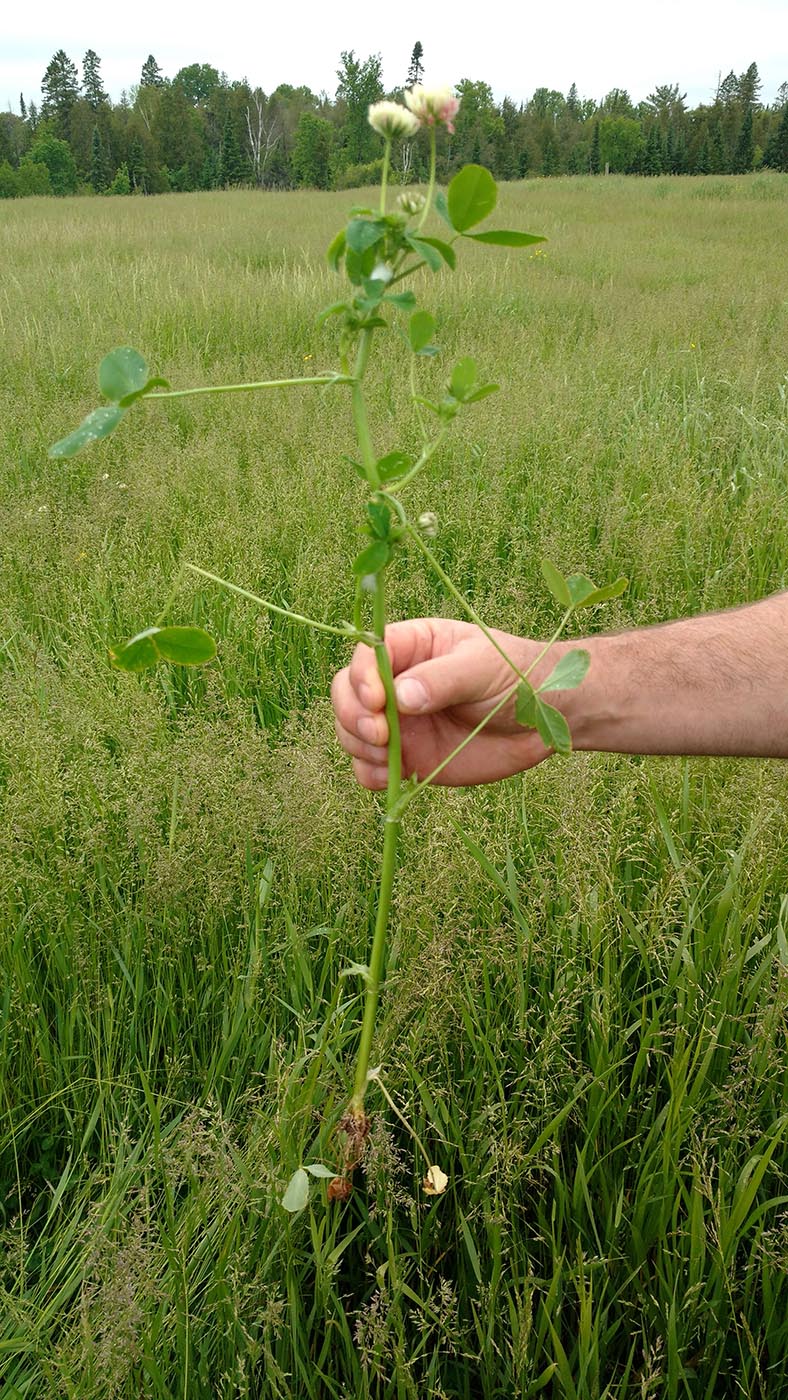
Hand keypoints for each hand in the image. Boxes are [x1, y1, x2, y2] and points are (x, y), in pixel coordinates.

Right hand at [331, 618, 552, 788]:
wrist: (542, 719)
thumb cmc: (515, 677)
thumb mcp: (483, 668)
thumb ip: (442, 678)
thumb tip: (400, 697)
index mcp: (412, 646)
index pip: (367, 655)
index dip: (362, 677)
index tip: (377, 701)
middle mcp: (395, 683)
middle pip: (346, 692)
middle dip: (352, 714)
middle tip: (380, 735)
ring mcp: (398, 721)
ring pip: (350, 730)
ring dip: (358, 745)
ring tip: (390, 755)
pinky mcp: (406, 756)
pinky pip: (368, 767)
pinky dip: (369, 773)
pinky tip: (392, 775)